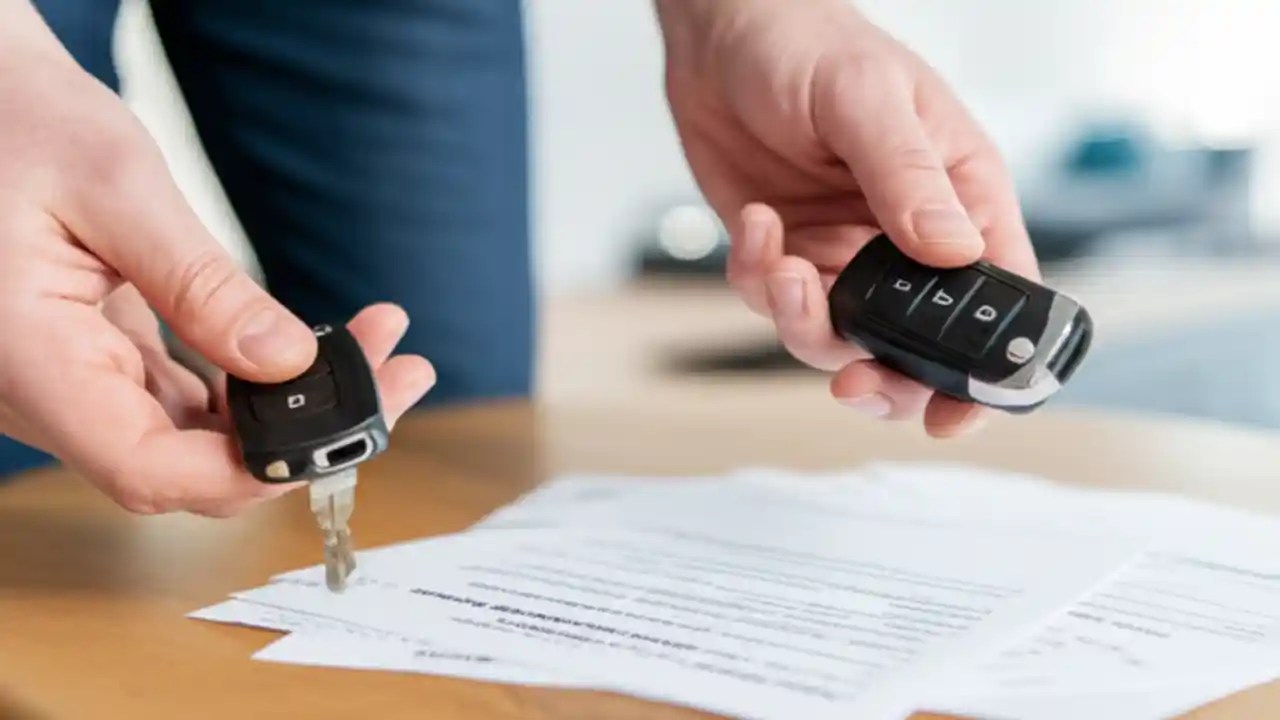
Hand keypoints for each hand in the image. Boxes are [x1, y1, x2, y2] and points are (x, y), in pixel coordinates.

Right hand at [0, 5, 434, 515]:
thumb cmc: (19, 122)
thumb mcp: (116, 187)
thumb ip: (199, 283)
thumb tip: (284, 359)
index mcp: (30, 359)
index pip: (146, 468)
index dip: (247, 473)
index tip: (336, 438)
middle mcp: (45, 391)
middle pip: (186, 463)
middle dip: (301, 434)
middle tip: (395, 376)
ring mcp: (73, 383)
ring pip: (193, 436)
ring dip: (288, 405)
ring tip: (375, 348)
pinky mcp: (99, 361)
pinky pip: (182, 399)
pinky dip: (252, 381)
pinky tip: (308, 348)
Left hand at [656, 0, 1038, 436]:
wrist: (726, 31)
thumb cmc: (814, 44)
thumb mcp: (868, 98)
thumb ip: (907, 177)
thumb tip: (951, 251)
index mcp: (961, 198)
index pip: (998, 299)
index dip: (986, 371)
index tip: (953, 414)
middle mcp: (907, 239)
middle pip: (917, 347)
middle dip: (884, 378)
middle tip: (852, 382)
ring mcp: (844, 252)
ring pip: (836, 337)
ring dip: (805, 321)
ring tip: (782, 264)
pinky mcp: (787, 252)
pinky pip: (773, 300)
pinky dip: (758, 277)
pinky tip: (754, 222)